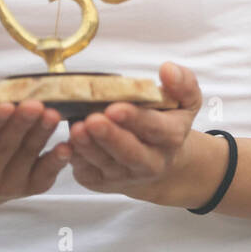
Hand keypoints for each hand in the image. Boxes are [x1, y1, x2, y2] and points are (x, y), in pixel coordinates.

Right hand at [0, 82, 68, 215]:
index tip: (4, 104)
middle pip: (2, 148)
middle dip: (20, 124)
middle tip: (35, 103)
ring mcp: (5, 187)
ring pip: (26, 157)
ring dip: (41, 135)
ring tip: (52, 113)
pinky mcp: (27, 188)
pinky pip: (44, 175)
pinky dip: (57, 161)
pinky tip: (66, 146)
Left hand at [66, 62, 203, 202]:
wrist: (159, 160)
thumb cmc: (167, 121)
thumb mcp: (185, 101)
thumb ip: (183, 83)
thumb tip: (167, 69)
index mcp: (171, 138)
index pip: (156, 129)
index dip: (135, 119)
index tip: (115, 107)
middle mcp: (150, 162)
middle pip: (130, 153)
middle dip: (111, 137)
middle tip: (93, 120)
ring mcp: (125, 175)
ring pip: (105, 163)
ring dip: (89, 147)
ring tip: (76, 129)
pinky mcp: (102, 182)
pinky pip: (87, 172)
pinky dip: (75, 159)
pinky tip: (65, 144)